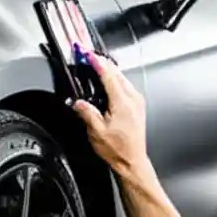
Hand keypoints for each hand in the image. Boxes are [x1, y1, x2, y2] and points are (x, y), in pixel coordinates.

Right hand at [69, 47, 150, 178]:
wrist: (132, 161)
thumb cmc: (117, 150)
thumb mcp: (96, 132)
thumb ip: (87, 113)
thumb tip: (78, 102)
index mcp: (123, 103)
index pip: (109, 76)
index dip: (97, 63)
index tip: (87, 54)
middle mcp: (133, 99)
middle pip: (117, 73)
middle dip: (102, 63)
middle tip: (89, 56)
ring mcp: (137, 102)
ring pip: (122, 78)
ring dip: (109, 70)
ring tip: (95, 65)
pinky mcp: (138, 106)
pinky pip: (125, 85)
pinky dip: (115, 79)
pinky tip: (107, 81)